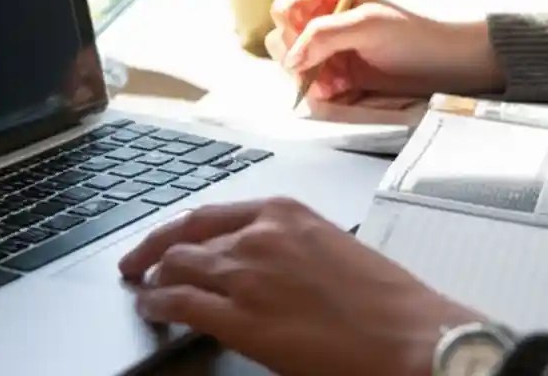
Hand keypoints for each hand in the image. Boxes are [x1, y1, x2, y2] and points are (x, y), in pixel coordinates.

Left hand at [119, 197, 482, 375]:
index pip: (211, 214)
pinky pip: (180, 304)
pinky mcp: (239, 318)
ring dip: (155, 281)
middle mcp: (258, 235)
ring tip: (146, 293)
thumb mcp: (331, 249)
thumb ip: (288, 248)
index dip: (178, 229)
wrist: (408, 335)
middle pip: (186, 237)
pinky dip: (157, 306)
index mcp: (284, 213)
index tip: (165, 238)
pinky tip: (151, 312)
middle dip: (155, 253)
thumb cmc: (385, 300)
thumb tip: (260, 267)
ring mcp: (246, 274)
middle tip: (140, 267)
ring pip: (176, 267)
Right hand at [264, 0, 504, 101]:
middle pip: (284, 40)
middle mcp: (327, 20)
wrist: (449, 65)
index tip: (308, 48)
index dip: (290, 31)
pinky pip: (314, 85)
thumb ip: (324, 35)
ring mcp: (333, 49)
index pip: (285, 10)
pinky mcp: (342, 74)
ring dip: (310, 78)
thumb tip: (290, 60)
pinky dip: (321, 91)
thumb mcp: (368, 26)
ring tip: (336, 85)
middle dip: (298, 60)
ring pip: (296, 66)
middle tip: (321, 71)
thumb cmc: (414, 36)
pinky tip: (341, 90)